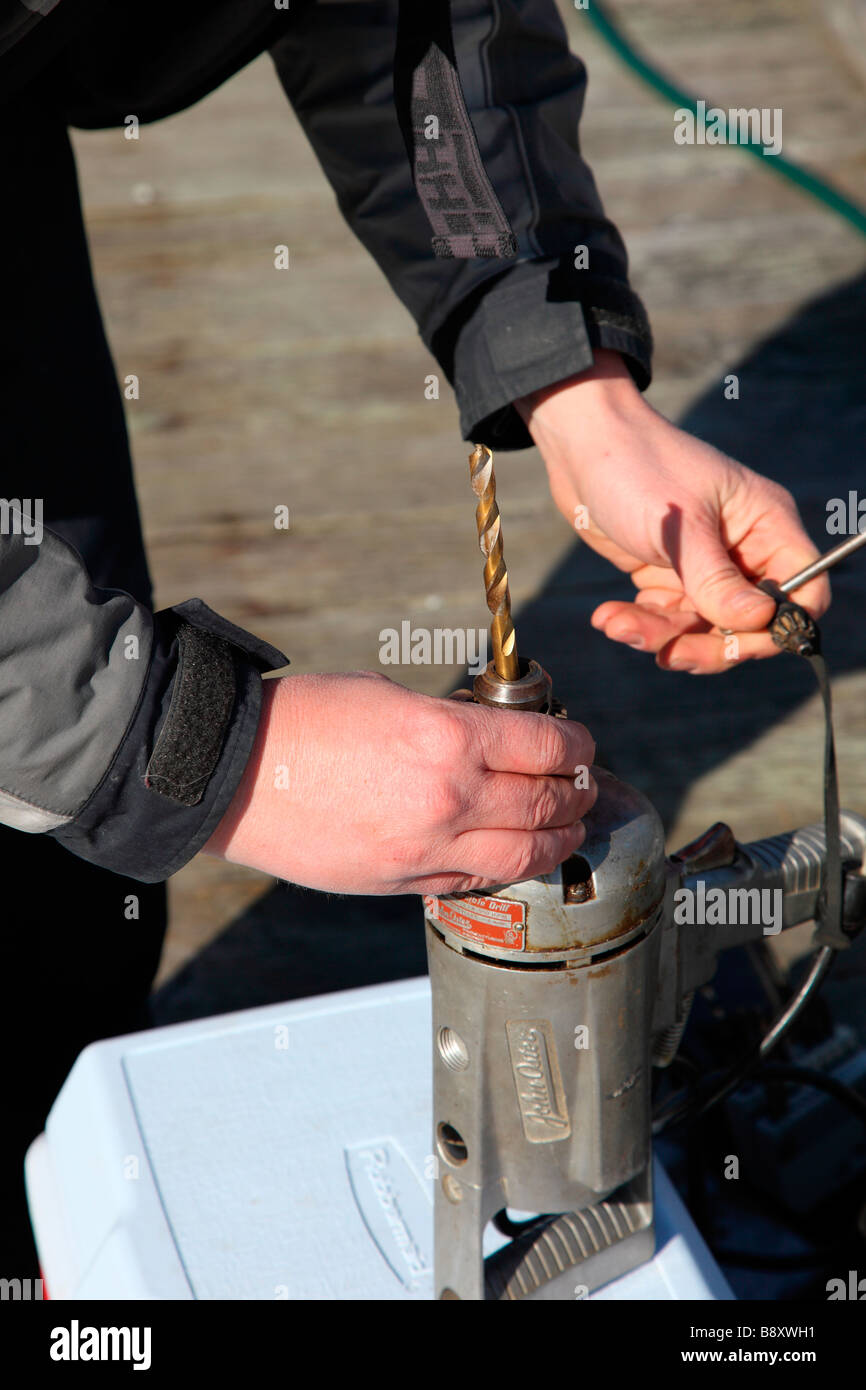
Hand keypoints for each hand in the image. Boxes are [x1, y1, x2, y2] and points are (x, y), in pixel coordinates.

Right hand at [204, 671, 596, 893]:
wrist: (232, 772)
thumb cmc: (305, 720)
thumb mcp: (390, 696)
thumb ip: (451, 723)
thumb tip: (493, 742)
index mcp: (448, 740)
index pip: (547, 748)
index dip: (577, 745)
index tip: (581, 745)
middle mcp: (449, 799)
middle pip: (545, 805)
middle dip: (575, 794)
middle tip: (582, 786)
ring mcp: (426, 850)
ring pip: (523, 856)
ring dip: (556, 840)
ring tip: (565, 828)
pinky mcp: (401, 883)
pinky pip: (475, 882)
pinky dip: (506, 868)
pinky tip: (513, 855)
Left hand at [515, 352, 829, 673]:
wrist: (581, 445)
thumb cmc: (638, 467)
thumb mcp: (681, 528)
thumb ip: (716, 580)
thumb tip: (758, 622)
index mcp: (767, 525)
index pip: (803, 591)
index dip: (777, 626)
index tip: (732, 639)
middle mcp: (744, 550)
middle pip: (749, 624)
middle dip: (706, 644)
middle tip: (666, 652)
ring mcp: (706, 565)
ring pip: (702, 629)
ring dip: (660, 636)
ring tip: (614, 623)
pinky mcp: (670, 575)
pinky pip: (668, 619)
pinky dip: (640, 625)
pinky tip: (609, 615)